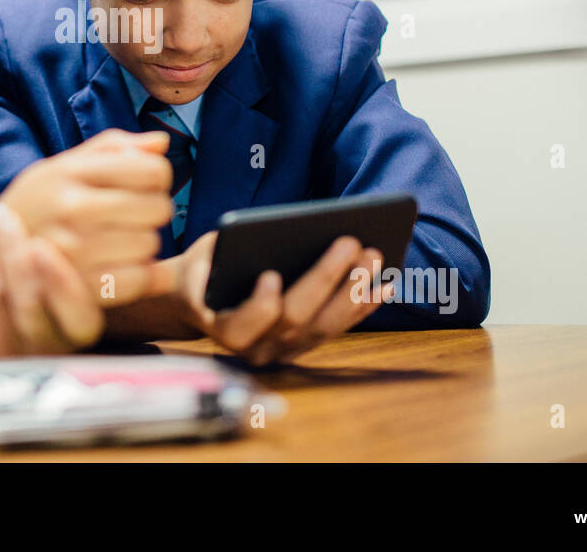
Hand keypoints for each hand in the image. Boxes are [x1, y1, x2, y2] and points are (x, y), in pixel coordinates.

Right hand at [0, 128, 174, 305]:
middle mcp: (72, 208)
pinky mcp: (78, 287)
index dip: (157, 177)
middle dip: (153, 210)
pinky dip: (140, 275)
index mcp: (71, 172)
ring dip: (144, 244)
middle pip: (157, 208)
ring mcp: (75, 250)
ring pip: (150, 245)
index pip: (152, 170)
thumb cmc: (40, 201)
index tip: (142, 185)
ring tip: (119, 240)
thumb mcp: (66, 163)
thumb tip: (161, 143)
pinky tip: (120, 264)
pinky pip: (139, 280)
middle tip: (133, 215)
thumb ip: (114, 147)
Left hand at [0, 201, 103, 358]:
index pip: (76, 312)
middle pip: (27, 301)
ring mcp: (8, 356)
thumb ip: (110, 260)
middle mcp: (48, 350)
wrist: (10, 316)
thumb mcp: (90, 276)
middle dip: (10, 250)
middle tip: (2, 213)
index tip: (40, 246)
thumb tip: (164, 250)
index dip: (58, 281)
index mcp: (82, 332)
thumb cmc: (55, 277)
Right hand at [172, 232, 394, 365]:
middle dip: (324, 280)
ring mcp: (282, 351)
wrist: (201, 300)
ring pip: (323, 328)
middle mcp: (253, 349)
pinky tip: (385, 285)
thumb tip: (264, 236)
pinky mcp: (304, 346)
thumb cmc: (202, 271)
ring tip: (373, 257)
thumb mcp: (201, 257)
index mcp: (219, 328)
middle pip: (293, 321)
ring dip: (353, 292)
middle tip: (349, 243)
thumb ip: (221, 252)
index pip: (239, 328)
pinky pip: (337, 329)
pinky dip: (363, 307)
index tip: (271, 275)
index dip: (258, 306)